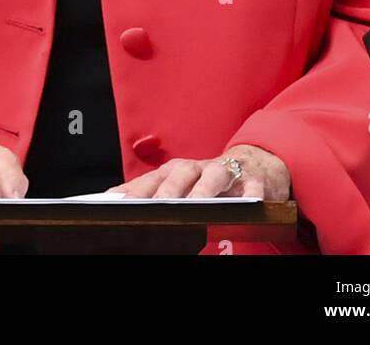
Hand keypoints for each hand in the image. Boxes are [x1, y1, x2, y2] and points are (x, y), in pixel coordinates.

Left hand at [105, 144, 290, 200]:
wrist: (254, 164)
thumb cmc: (207, 181)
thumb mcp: (180, 186)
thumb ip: (153, 194)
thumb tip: (116, 203)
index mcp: (175, 172)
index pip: (151, 180)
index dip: (135, 190)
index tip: (119, 202)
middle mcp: (197, 168)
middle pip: (179, 174)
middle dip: (167, 190)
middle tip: (157, 206)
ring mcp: (225, 172)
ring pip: (213, 176)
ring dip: (204, 189)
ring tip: (197, 204)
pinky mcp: (252, 179)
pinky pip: (252, 185)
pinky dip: (251, 192)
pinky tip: (248, 200)